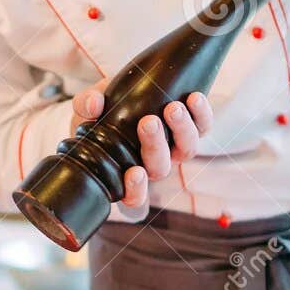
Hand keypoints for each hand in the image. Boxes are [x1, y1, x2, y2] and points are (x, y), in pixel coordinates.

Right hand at [71, 81, 212, 209]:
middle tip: (148, 122)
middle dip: (156, 146)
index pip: (133, 196)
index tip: (134, 172)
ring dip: (181, 130)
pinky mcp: (192, 128)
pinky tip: (193, 97)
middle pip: (160, 168)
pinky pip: (203, 126)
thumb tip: (93, 105)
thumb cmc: (103, 111)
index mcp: (124, 169)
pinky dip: (201, 114)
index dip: (136, 190)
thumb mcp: (88, 109)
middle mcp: (152, 163)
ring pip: (186, 150)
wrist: (125, 93)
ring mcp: (174, 147)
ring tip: (172, 108)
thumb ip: (86, 106)